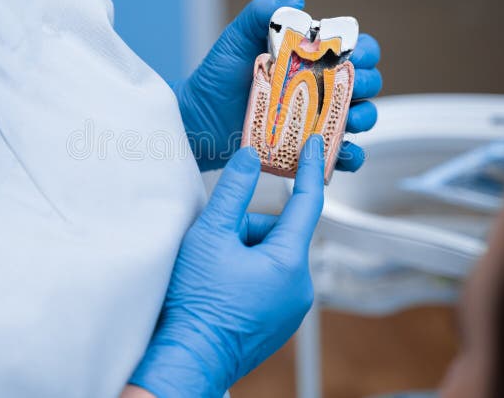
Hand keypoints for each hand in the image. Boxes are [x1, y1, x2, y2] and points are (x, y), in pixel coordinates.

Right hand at [130, 136, 325, 397]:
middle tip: (215, 247)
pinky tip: (221, 290)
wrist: (188, 358)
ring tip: (213, 275)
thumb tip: (251, 156)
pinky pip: (268, 282)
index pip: (306, 204)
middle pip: (277, 234)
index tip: (315, 145)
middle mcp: (300, 287)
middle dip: (245, 230)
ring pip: (270, 258)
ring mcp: (291, 309)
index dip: (309, 170)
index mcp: (289, 262)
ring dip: (243, 254)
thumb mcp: (211, 234)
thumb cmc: (197, 301)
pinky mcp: (278, 323)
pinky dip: (246, 276)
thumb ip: (233, 190)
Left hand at [174, 0, 381, 170]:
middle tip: (353, 85)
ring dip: (364, 117)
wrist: (198, 118)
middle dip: (368, 82)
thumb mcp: (236, 39)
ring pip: (361, 117)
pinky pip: (340, 155)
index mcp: (311, 58)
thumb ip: (261, 12)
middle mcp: (320, 87)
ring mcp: (317, 119)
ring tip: (348, 119)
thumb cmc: (218, 77)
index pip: (353, 50)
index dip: (363, 51)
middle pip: (366, 82)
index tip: (353, 55)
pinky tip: (341, 152)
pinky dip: (350, 156)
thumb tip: (297, 1)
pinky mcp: (308, 148)